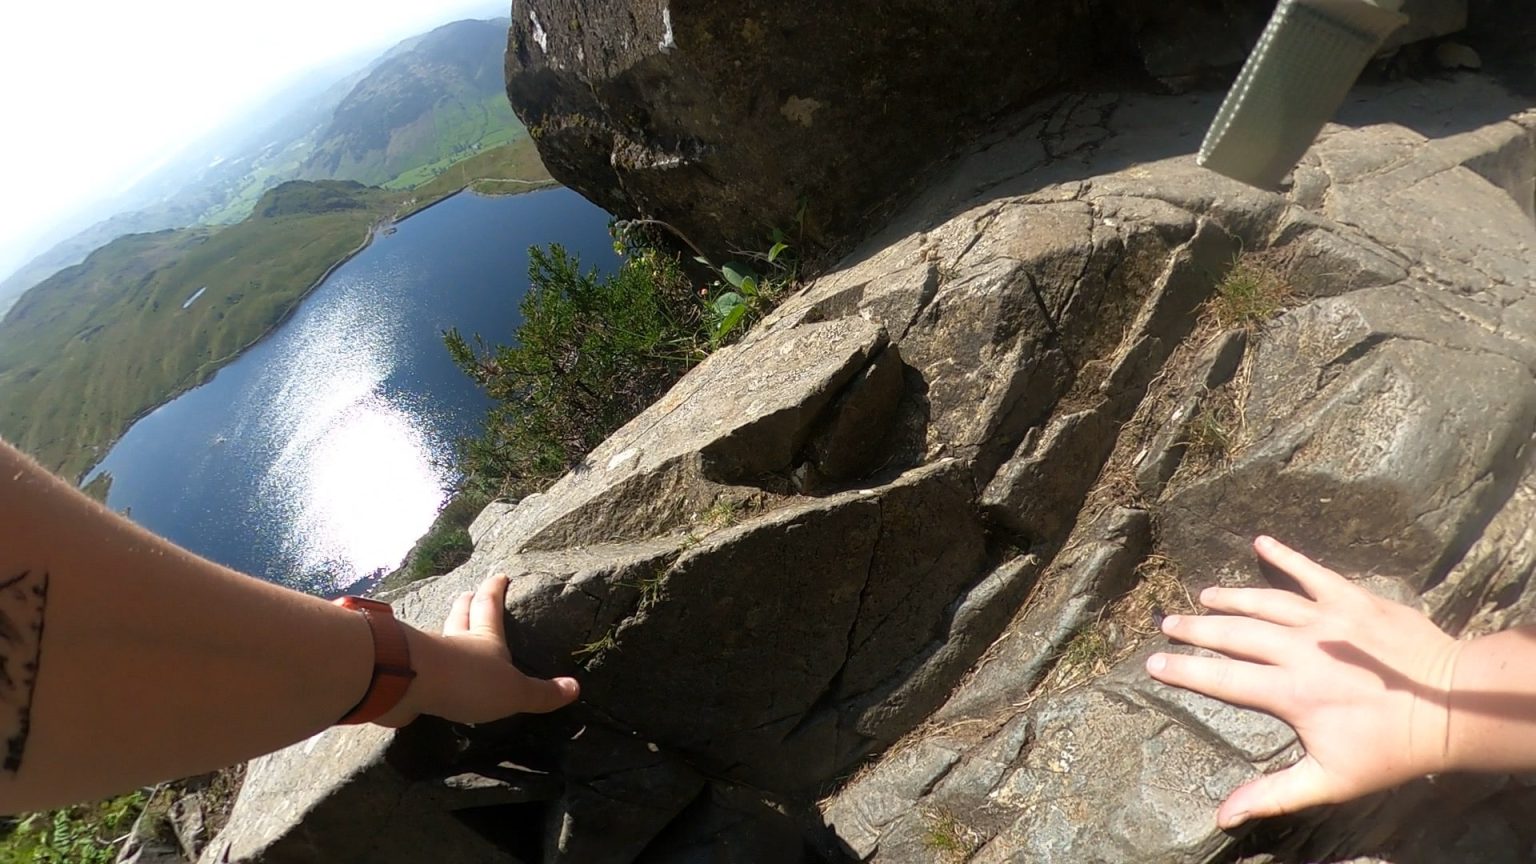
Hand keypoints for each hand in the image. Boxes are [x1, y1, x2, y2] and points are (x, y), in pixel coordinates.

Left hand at [378, 573, 579, 725]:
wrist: (409, 685)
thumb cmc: (468, 680)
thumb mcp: (514, 691)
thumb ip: (541, 693)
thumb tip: (575, 688)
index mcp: (484, 638)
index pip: (491, 605)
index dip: (496, 589)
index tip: (499, 574)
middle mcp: (454, 640)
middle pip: (460, 614)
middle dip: (466, 603)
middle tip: (468, 593)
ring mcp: (427, 655)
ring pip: (439, 637)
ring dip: (445, 631)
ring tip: (450, 632)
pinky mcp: (406, 674)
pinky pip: (421, 666)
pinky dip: (427, 665)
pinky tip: (428, 672)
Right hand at [1145, 536, 1459, 828]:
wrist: (1451, 706)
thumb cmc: (1390, 750)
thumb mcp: (1330, 781)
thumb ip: (1274, 794)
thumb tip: (1222, 816)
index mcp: (1288, 692)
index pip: (1222, 678)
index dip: (1184, 671)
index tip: (1152, 663)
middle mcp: (1298, 649)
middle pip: (1234, 634)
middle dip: (1196, 629)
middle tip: (1168, 623)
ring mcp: (1324, 619)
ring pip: (1264, 602)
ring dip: (1229, 598)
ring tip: (1203, 597)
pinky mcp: (1351, 599)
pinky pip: (1311, 572)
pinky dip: (1285, 556)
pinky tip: (1261, 542)